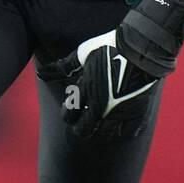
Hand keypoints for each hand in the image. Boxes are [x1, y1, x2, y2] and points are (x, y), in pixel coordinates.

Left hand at [37, 0, 183, 143]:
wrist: (142, 47)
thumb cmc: (110, 47)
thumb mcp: (82, 54)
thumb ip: (62, 67)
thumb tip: (41, 73)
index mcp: (87, 91)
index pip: (70, 114)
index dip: (67, 114)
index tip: (70, 109)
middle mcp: (102, 106)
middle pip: (84, 130)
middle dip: (79, 128)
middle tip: (80, 123)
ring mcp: (120, 111)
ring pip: (104, 135)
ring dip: (98, 132)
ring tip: (98, 126)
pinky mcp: (137, 113)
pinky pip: (126, 133)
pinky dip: (120, 133)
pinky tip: (118, 127)